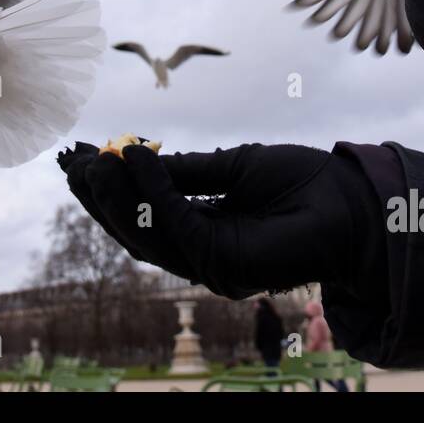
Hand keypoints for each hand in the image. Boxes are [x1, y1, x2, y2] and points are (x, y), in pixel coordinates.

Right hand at [56, 141, 375, 299]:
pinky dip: (152, 192)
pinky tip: (133, 159)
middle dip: (101, 198)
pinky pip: (176, 225)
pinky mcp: (222, 265)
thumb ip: (186, 170)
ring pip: (147, 235)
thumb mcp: (234, 166)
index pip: (146, 213)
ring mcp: (211, 264)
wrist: (351, 201)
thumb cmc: (303, 182)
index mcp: (206, 227)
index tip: (80, 159)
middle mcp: (203, 252)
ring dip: (116, 197)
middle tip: (71, 163)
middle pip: (136, 231)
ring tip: (95, 160)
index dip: (111, 189)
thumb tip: (133, 157)